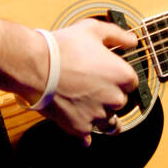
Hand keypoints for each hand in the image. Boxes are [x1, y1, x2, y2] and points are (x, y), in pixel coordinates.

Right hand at [38, 18, 138, 145]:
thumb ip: (117, 34)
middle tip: (90, 86)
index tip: (106, 75)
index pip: (131, 82)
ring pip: (108, 123)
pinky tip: (77, 123)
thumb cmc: (63, 48)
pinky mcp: (80, 128)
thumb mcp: (92, 30)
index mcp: (122, 76)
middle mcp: (115, 99)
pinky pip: (87, 137)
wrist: (35, 67)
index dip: (118, 78)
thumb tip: (132, 40)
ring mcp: (97, 116)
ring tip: (87, 107)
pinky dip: (83, 132)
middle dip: (108, 96)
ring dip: (101, 117)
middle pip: (120, 103)